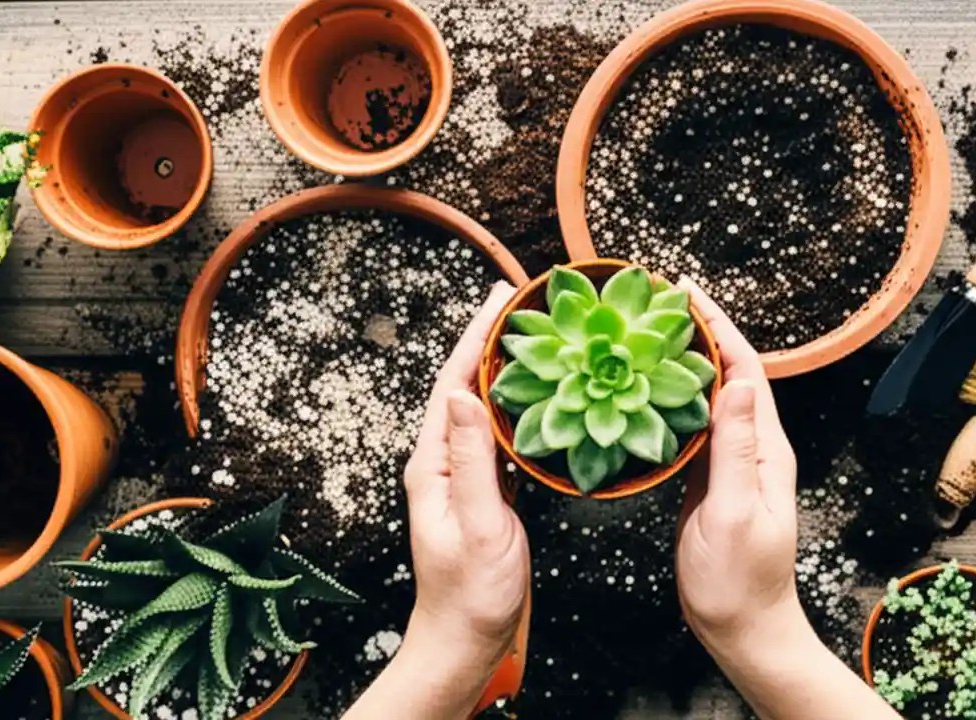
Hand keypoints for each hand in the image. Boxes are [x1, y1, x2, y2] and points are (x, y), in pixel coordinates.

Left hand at [346, 282, 528, 719]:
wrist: (466, 639)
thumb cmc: (472, 592)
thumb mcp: (476, 522)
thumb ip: (472, 459)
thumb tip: (466, 394)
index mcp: (433, 464)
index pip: (452, 384)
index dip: (475, 337)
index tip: (500, 297)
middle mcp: (442, 462)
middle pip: (465, 386)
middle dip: (491, 341)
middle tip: (523, 303)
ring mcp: (461, 476)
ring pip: (484, 408)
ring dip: (506, 370)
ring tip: (536, 337)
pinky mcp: (483, 492)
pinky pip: (500, 436)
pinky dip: (519, 408)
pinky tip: (541, 398)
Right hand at [675, 278, 805, 658]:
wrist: (743, 628)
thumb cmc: (738, 581)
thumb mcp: (734, 512)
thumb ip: (736, 449)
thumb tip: (737, 383)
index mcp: (765, 450)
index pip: (746, 371)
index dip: (718, 327)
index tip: (686, 293)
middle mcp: (753, 448)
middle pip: (729, 373)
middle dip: (699, 331)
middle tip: (657, 300)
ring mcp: (732, 463)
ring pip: (709, 396)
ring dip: (683, 359)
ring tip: (646, 330)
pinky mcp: (711, 479)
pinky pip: (693, 425)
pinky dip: (671, 397)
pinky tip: (645, 388)